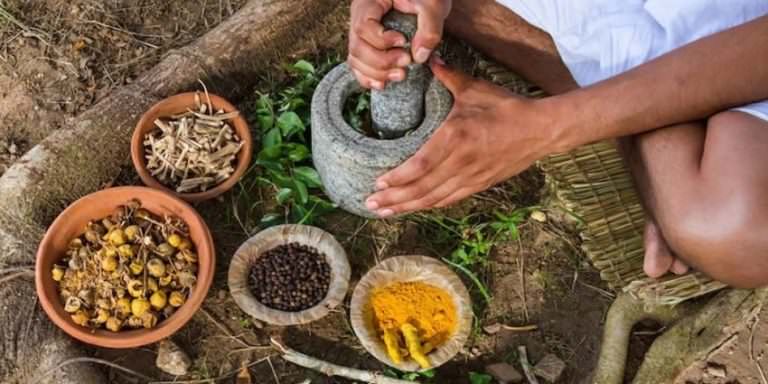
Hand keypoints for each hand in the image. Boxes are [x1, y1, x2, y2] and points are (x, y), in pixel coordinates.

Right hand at [348, 0, 451, 88]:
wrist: (424, 0)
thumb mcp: (433, 4)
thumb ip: (429, 27)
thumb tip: (419, 56)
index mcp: (369, 3)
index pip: (363, 27)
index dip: (381, 40)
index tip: (403, 41)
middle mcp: (359, 18)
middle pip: (357, 47)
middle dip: (381, 61)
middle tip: (407, 62)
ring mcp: (360, 35)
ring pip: (356, 60)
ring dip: (377, 73)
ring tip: (401, 74)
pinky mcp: (367, 47)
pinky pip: (358, 67)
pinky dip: (368, 78)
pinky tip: (384, 84)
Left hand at [365, 58, 557, 216]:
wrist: (542, 130)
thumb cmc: (508, 108)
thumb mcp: (475, 89)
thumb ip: (448, 77)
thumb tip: (429, 61)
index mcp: (457, 137)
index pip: (421, 165)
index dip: (398, 179)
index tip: (378, 182)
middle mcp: (462, 162)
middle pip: (422, 188)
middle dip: (394, 199)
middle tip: (370, 204)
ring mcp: (471, 177)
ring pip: (433, 199)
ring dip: (407, 207)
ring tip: (384, 211)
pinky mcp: (479, 184)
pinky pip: (449, 200)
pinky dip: (429, 205)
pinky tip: (413, 208)